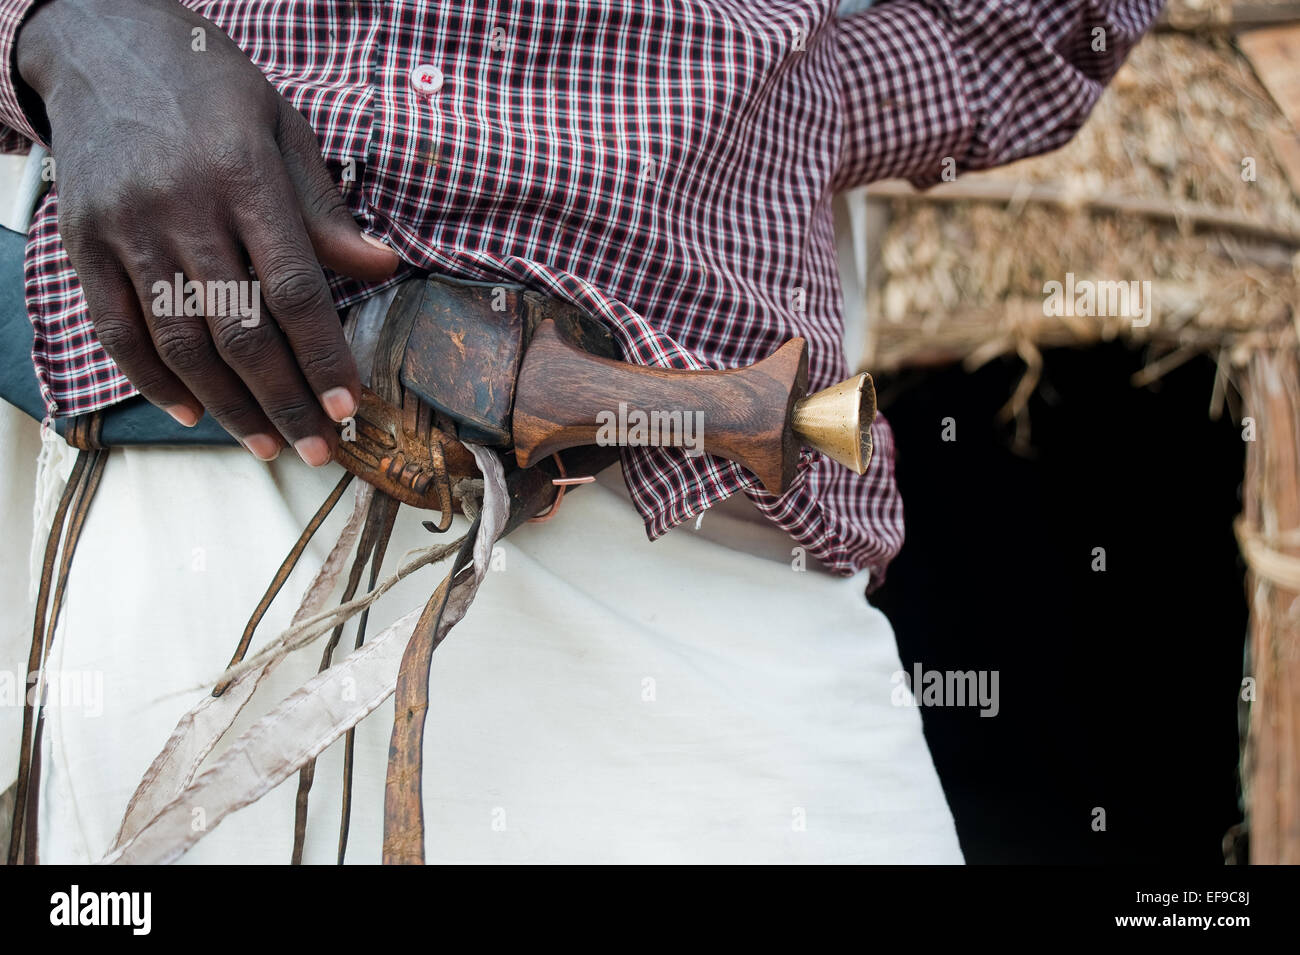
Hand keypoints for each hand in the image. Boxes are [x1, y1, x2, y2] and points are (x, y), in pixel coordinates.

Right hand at [16, 0, 399, 463]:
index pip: (292, 289)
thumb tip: (383, 269)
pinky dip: (153, 379)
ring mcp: (125, 228)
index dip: (322, 357)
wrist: (105, 44)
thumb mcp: (283, 130)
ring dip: (226, 406)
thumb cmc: (211, 88)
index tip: (349, 407)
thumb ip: (325, 211)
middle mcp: (181, 208)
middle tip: (317, 449)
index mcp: (243, 178)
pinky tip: (191, 411)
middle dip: (284, 401)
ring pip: (179, 342)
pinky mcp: (83, 242)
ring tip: (264, 445)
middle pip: (239, 331)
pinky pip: (117, 328)